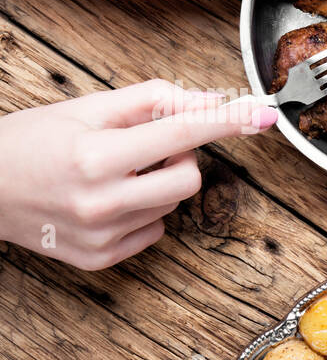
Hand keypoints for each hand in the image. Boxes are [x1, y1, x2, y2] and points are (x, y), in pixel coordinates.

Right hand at [0, 81, 276, 269]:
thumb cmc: (31, 141)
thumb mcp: (85, 108)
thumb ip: (152, 101)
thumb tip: (212, 101)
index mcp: (95, 156)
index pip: (181, 134)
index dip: (226, 123)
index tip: (261, 116)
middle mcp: (101, 201)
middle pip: (189, 179)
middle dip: (181, 158)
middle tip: (147, 147)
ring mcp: (101, 236)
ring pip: (171, 204)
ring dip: (158, 183)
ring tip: (115, 172)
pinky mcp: (99, 258)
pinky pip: (153, 231)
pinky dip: (143, 212)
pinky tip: (108, 200)